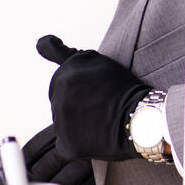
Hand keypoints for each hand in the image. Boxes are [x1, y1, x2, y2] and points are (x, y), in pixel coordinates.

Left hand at [36, 34, 150, 160]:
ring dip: (78, 122)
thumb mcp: (97, 61)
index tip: (91, 90)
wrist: (144, 118)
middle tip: (100, 107)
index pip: (60, 81)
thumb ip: (62, 53)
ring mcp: (61, 119)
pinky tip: (96, 136)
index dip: (75, 86)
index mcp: (68, 70)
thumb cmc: (126, 90)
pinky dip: (79, 142)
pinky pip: (66, 142)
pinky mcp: (67, 143)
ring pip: (63, 122)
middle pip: (59, 101)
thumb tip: (39, 42)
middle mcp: (61, 92)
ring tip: (102, 121)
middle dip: (75, 104)